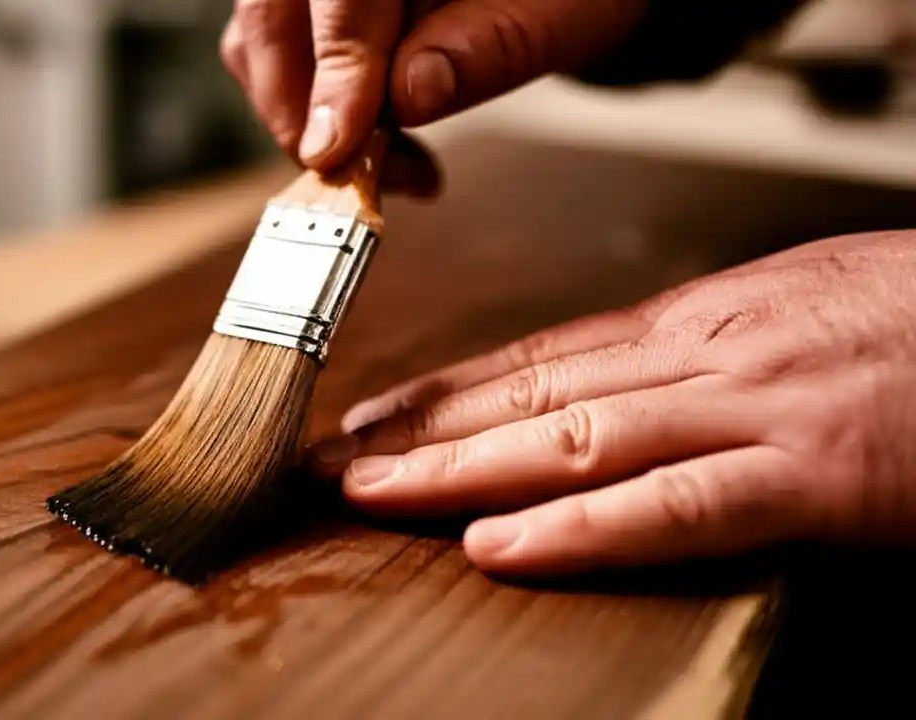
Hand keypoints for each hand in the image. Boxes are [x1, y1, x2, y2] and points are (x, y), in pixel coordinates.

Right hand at [218, 0, 645, 191]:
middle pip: (272, 19)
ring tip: (389, 162)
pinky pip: (270, 56)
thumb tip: (410, 93)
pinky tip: (371, 139)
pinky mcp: (304, 8)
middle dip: (307, 113)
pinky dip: (309, 112)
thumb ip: (489, 47)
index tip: (335, 146)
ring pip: (257, 43)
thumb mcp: (557, 15)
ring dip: (305, 121)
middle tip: (367, 175)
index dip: (336, 69)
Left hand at [308, 231, 915, 575]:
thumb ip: (710, 353)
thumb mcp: (801, 311)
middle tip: (328, 458)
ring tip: (370, 495)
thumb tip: (632, 382)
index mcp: (705, 321)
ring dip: (459, 470)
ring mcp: (755, 410)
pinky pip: (678, 507)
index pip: (543, 357)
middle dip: (421, 431)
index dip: (447, 389)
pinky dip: (582, 528)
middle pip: (532, 394)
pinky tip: (501, 546)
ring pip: (574, 440)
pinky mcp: (817, 475)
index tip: (373, 414)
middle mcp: (707, 354)